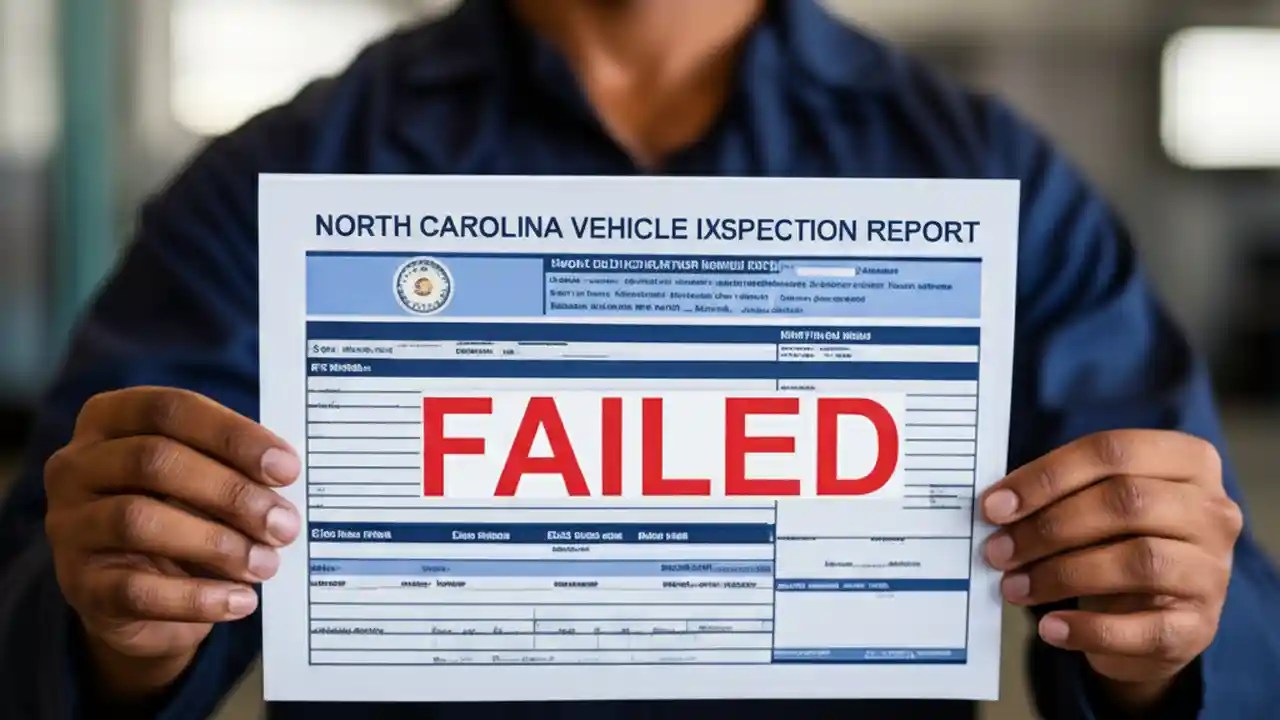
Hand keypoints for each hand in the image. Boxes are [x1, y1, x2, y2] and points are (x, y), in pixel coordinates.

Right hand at [43, 387, 301, 700]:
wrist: (137, 595)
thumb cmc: (181, 513)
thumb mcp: (203, 479)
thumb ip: (236, 469)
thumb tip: (284, 478)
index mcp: (110, 419)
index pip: (169, 410)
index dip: (232, 435)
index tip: (286, 468)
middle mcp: (76, 466)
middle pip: (154, 461)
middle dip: (231, 492)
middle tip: (284, 524)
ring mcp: (68, 525)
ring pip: (138, 521)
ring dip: (216, 544)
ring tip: (266, 563)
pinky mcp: (78, 585)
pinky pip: (136, 590)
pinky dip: (197, 598)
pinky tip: (241, 601)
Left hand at [980, 430, 1241, 709]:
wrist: (1154, 615)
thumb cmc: (1116, 541)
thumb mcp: (1095, 504)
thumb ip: (1056, 494)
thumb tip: (996, 506)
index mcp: (1187, 461)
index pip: (1112, 451)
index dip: (1046, 477)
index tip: (994, 506)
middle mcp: (1212, 511)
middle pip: (1126, 502)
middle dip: (1048, 527)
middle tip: (998, 550)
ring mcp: (1213, 570)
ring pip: (1138, 561)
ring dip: (1062, 575)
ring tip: (1014, 587)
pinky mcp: (1200, 626)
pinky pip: (1144, 628)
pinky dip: (1089, 629)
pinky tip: (1050, 628)